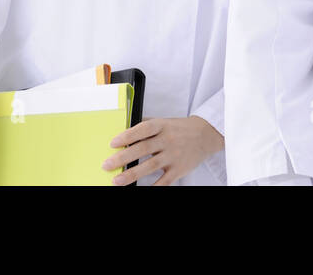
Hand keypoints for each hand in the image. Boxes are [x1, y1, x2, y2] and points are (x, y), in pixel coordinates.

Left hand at [103, 116, 222, 185]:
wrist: (205, 135)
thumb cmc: (179, 129)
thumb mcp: (164, 122)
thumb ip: (145, 125)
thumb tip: (122, 129)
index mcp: (163, 126)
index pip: (144, 129)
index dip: (128, 135)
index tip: (113, 143)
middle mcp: (168, 140)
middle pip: (144, 148)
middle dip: (123, 157)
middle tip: (106, 165)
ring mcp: (174, 155)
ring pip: (150, 166)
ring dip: (132, 174)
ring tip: (116, 181)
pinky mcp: (179, 170)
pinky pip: (163, 182)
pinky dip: (152, 188)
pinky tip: (139, 190)